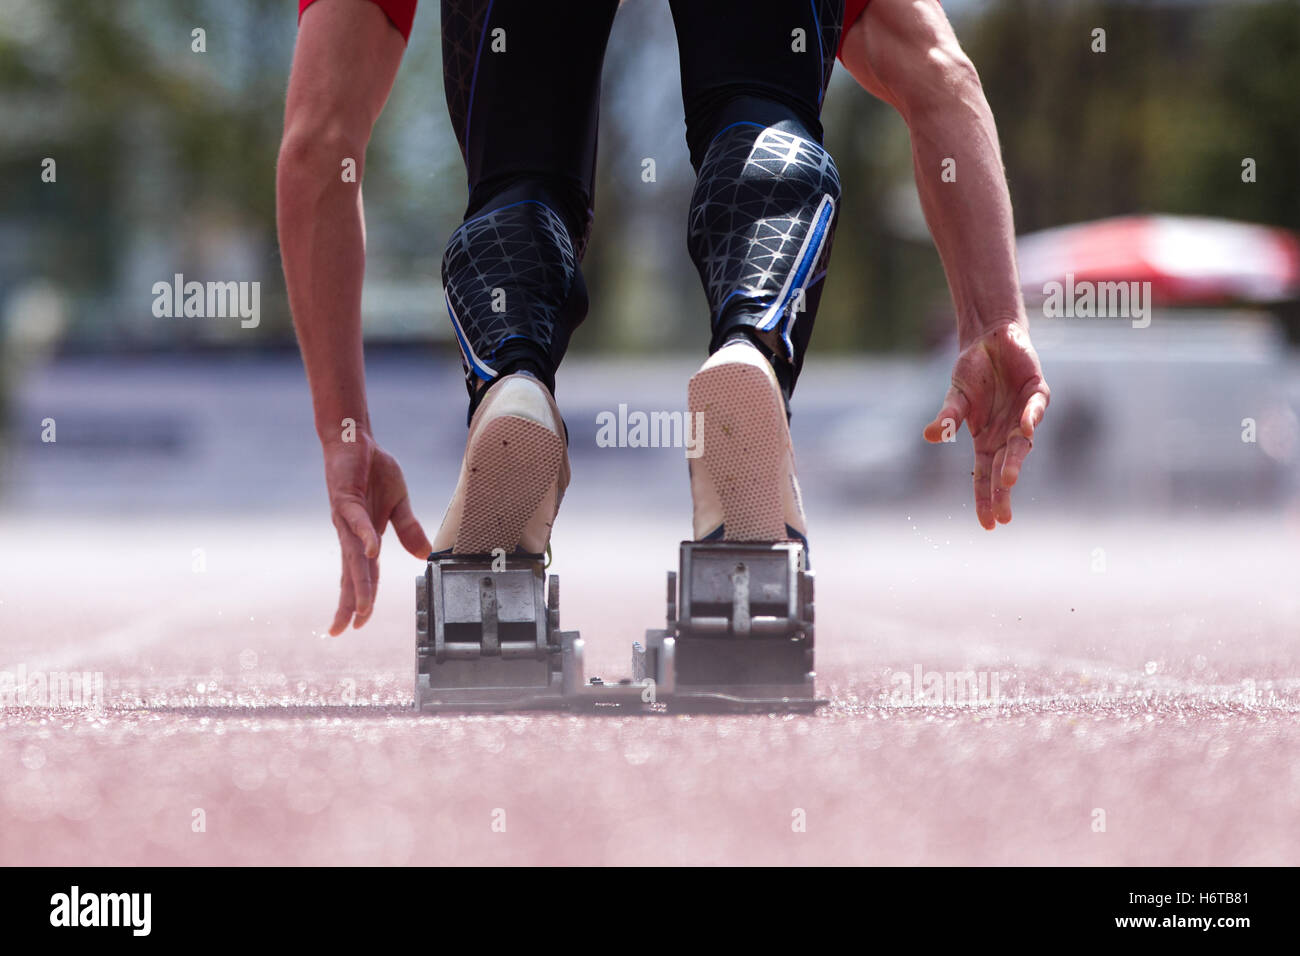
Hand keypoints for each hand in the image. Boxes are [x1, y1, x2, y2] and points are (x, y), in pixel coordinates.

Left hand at [321, 433, 431, 633]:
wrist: (355, 440)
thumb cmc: (374, 470)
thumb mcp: (399, 503)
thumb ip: (409, 530)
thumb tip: (425, 556)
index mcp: (367, 537)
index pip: (365, 575)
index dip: (362, 599)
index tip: (357, 625)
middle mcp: (353, 534)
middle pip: (352, 574)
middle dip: (349, 603)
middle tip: (343, 631)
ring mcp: (348, 518)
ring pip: (354, 557)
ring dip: (358, 582)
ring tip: (361, 607)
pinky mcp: (346, 498)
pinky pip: (356, 521)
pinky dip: (364, 536)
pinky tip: (371, 552)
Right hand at [923, 321, 1049, 529]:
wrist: (993, 338)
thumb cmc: (973, 372)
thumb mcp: (955, 396)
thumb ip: (947, 417)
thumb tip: (929, 436)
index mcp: (986, 440)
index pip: (985, 476)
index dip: (986, 499)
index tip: (988, 524)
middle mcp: (1007, 433)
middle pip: (1003, 468)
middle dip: (1002, 492)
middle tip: (1002, 516)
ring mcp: (1024, 415)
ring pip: (1021, 445)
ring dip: (1014, 462)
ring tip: (1007, 481)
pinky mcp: (1038, 393)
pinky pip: (1035, 408)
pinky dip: (1030, 418)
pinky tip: (1024, 429)